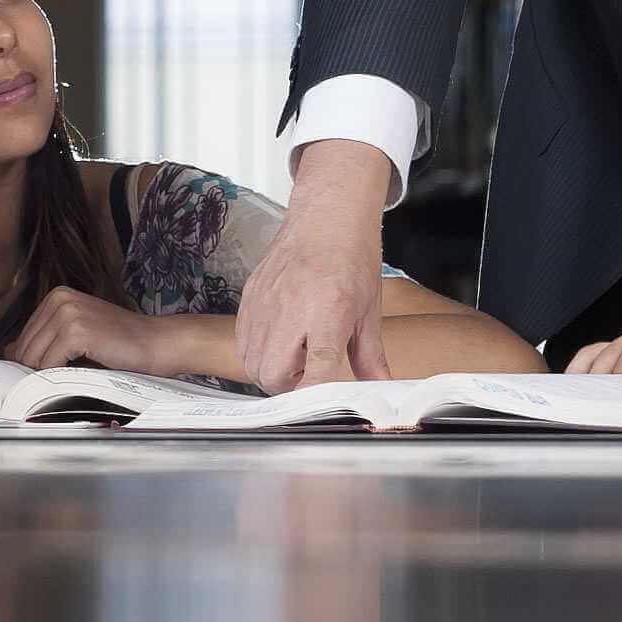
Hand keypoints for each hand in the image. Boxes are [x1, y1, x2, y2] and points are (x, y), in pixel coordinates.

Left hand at [12, 287, 169, 375]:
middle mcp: (59, 299)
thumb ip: (45, 340)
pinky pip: (48, 365)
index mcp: (56, 297)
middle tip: (66, 378)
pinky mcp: (76, 330)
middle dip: (38, 370)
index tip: (51, 373)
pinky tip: (81, 373)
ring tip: (75, 374)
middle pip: (24, 350)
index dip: (33, 362)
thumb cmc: (121, 344)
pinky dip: (59, 377)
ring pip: (33, 359)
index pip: (23, 339)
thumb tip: (9, 351)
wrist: (157, 343)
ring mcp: (67, 312)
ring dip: (50, 375)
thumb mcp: (77, 336)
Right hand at [238, 144, 393, 390]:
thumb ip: (370, 356)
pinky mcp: (249, 298)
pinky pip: (242, 342)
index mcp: (327, 313)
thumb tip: (379, 387)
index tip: (321, 402)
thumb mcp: (368, 312)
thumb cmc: (350, 259)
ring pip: (252, 364)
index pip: (315, 370)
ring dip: (271, 371)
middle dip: (290, 387)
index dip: (315, 394)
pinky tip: (280, 340)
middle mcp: (290, 310)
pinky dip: (257, 352)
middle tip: (310, 373)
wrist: (326, 218)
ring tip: (295, 354)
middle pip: (272, 375)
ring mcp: (264, 304)